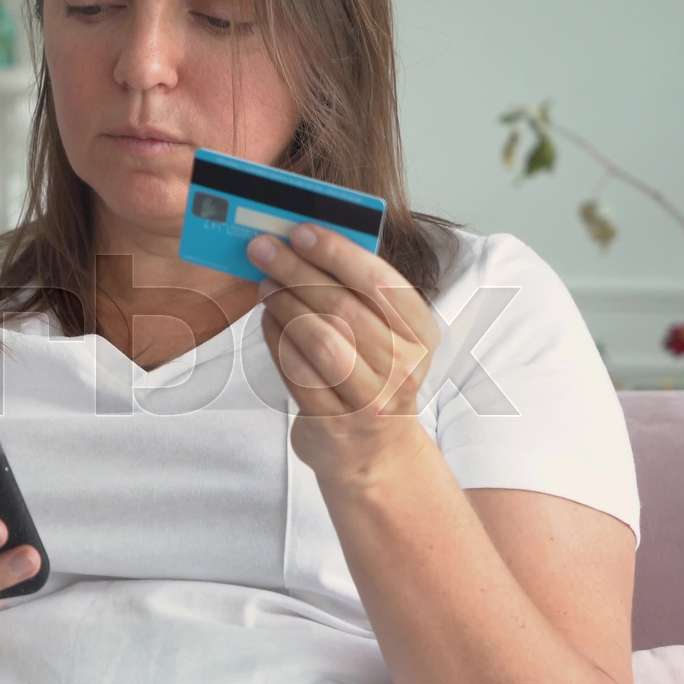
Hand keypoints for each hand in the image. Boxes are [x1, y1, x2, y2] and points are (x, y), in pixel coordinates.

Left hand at [248, 223, 441, 486]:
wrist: (374, 453)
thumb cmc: (374, 378)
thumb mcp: (387, 336)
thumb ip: (359, 294)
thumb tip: (306, 242)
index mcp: (421, 334)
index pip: (380, 283)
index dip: (338, 252)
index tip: (301, 230)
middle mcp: (403, 367)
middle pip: (342, 307)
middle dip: (296, 270)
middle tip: (262, 248)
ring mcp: (368, 398)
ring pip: (319, 339)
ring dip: (284, 303)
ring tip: (264, 282)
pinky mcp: (333, 421)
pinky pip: (296, 370)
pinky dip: (276, 338)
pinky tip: (266, 318)